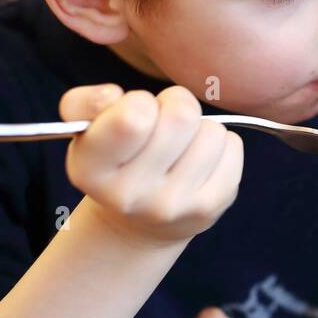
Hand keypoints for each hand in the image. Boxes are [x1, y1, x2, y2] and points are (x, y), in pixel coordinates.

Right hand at [59, 83, 243, 245]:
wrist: (141, 222)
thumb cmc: (116, 159)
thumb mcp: (87, 131)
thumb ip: (84, 103)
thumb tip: (112, 95)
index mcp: (90, 170)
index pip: (133, 118)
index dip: (140, 102)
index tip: (136, 114)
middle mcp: (129, 195)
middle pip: (182, 116)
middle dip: (176, 106)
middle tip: (163, 125)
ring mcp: (172, 205)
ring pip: (211, 131)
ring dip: (199, 128)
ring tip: (181, 146)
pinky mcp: (209, 207)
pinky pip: (233, 146)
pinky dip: (221, 145)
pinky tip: (199, 162)